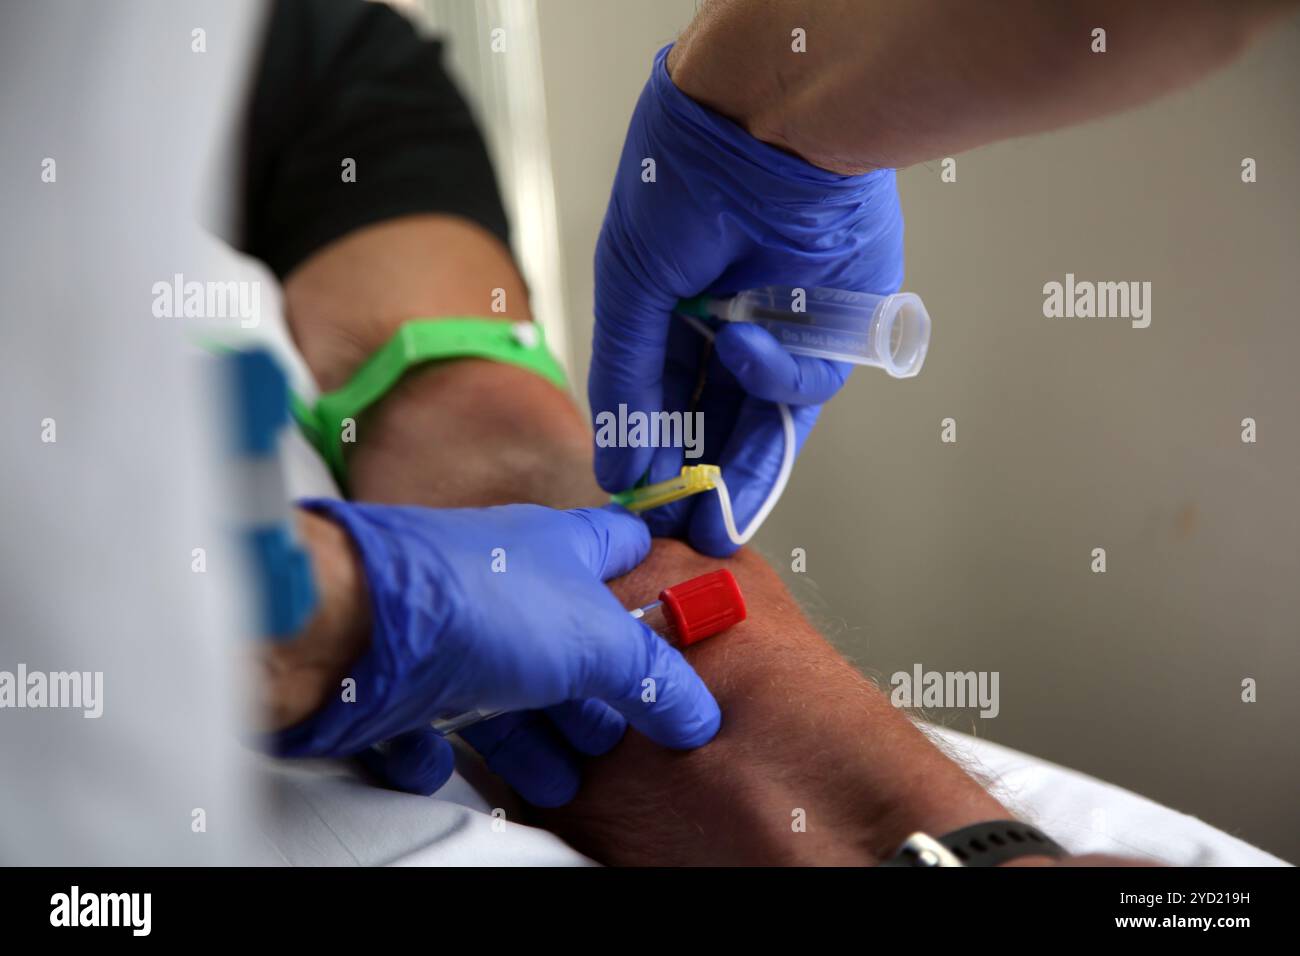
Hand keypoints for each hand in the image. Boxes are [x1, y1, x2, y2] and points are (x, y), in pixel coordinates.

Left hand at [270, 501, 720, 806]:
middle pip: (565, 639)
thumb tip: (698, 710)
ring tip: (559, 780)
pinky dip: (433, 749)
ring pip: (500, 690)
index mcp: (556, 548)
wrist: (342, 626)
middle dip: (596, 692)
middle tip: (622, 733)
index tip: (681, 602)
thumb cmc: (470, 604)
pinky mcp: (392, 678)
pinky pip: (420, 720)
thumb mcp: (591, 641)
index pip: (621, 542)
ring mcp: (446, 630)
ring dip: (530, 738)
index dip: (654, 568)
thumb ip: (650, 677)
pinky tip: (440, 765)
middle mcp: (502, 583)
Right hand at [589, 45, 903, 555]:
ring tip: (714, 522)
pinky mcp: (838, 332)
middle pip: (715, 422)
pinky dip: (776, 380)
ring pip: (765, 422)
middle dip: (698, 478)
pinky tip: (743, 352)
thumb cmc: (681, 190)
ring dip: (742, 471)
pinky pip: (808, 385)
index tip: (637, 503)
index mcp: (673, 316)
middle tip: (679, 529)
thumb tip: (617, 466)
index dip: (651, 451)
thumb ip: (627, 384)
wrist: (766, 127)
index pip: (662, 401)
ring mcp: (785, 334)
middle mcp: (729, 330)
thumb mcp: (631, 291)